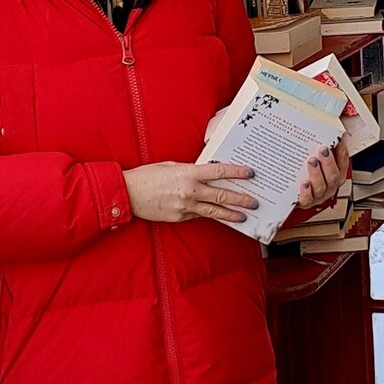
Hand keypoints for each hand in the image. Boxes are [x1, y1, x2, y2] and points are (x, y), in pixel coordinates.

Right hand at [124, 161, 258, 224]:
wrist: (129, 194)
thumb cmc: (148, 176)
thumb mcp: (172, 166)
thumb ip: (191, 171)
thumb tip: (208, 173)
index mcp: (189, 174)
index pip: (219, 172)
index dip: (237, 173)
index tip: (250, 173)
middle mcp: (190, 191)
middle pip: (222, 196)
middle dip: (241, 199)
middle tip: (254, 202)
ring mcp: (185, 207)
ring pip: (214, 212)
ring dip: (231, 214)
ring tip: (243, 216)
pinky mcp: (180, 218)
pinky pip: (198, 216)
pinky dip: (210, 216)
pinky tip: (219, 217)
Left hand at [297, 137, 350, 210]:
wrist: (294, 195)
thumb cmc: (307, 174)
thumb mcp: (317, 159)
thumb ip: (319, 147)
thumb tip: (319, 128)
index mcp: (336, 174)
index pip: (343, 162)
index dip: (342, 151)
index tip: (337, 141)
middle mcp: (330, 185)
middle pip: (333, 175)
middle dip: (329, 162)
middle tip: (323, 150)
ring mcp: (319, 195)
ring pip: (321, 186)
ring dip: (317, 174)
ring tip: (311, 162)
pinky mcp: (306, 202)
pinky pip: (307, 199)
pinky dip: (306, 192)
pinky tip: (304, 183)